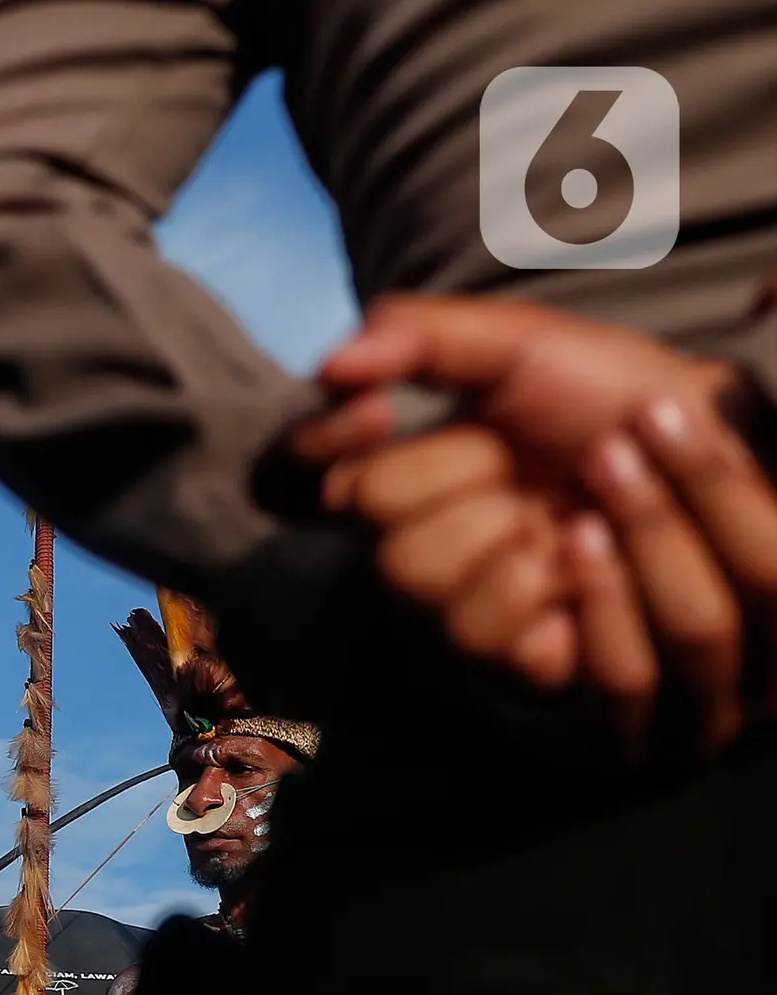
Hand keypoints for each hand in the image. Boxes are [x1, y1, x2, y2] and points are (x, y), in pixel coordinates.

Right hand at [296, 295, 758, 721]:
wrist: (707, 453)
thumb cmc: (611, 397)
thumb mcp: (517, 342)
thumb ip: (420, 334)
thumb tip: (330, 364)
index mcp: (395, 468)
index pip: (286, 473)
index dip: (315, 443)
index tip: (374, 410)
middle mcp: (410, 541)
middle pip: (364, 523)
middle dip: (456, 476)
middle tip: (520, 462)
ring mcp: (457, 603)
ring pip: (416, 579)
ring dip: (502, 532)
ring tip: (560, 514)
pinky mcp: (512, 659)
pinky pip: (483, 635)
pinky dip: (547, 586)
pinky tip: (579, 560)